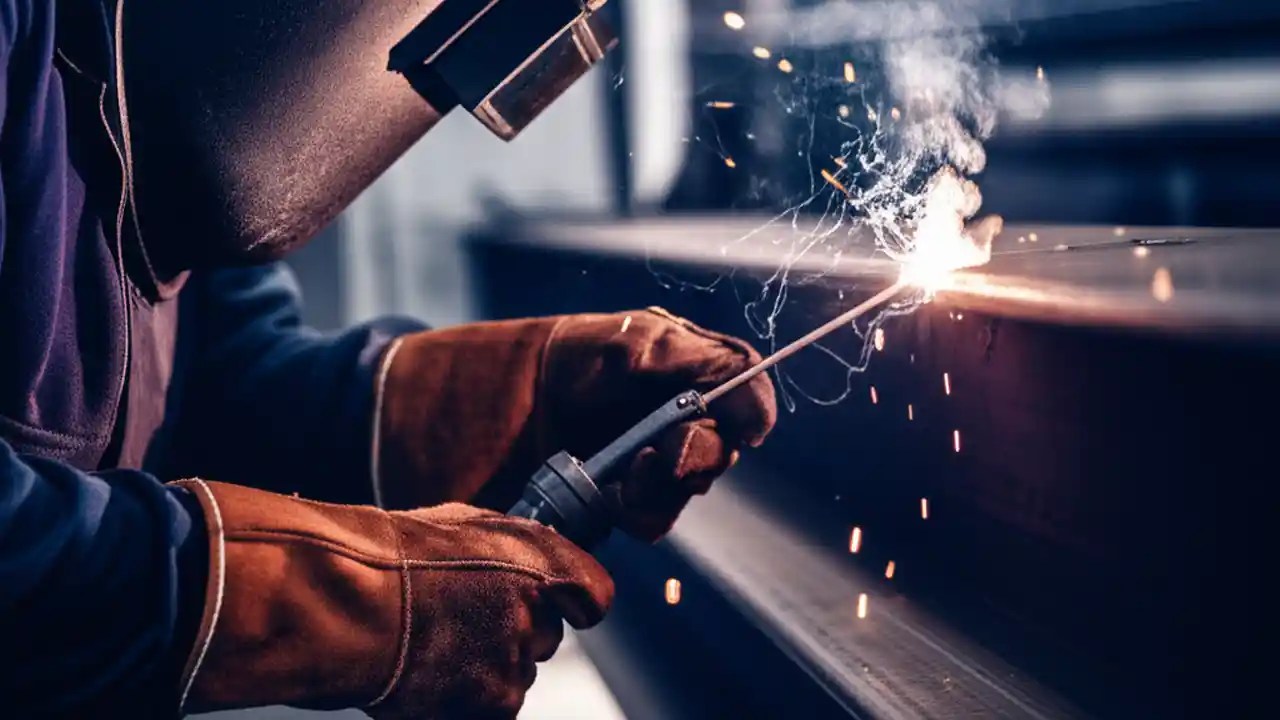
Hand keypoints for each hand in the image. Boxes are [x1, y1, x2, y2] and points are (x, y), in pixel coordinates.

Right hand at [174, 480, 611, 719]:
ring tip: (433, 646)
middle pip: (546, 636)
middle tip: (463, 622)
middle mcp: (537, 610)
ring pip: (515, 673)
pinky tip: (428, 676)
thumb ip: (507, 543)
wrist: (345, 602)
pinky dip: (465, 699)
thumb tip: (524, 554)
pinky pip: (492, 707)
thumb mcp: (461, 523)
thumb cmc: (389, 555)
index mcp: (539, 558)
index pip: (595, 592)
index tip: (571, 605)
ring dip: (486, 667)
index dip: (580, 600)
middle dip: (515, 632)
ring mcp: (515, 661)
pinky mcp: (490, 703)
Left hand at [376, 308, 777, 539]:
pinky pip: (634, 529)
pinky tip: (601, 505)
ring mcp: (614, 468)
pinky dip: (632, 520)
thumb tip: (757, 401)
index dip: (746, 408)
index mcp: (653, 364)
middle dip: (699, 456)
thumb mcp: (607, 345)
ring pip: (678, 496)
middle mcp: (640, 416)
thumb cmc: (505, 367)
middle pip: (713, 446)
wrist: (416, 420)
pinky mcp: (586, 515)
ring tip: (623, 482)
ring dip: (663, 494)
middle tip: (665, 456)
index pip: (729, 386)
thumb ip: (685, 358)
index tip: (743, 427)